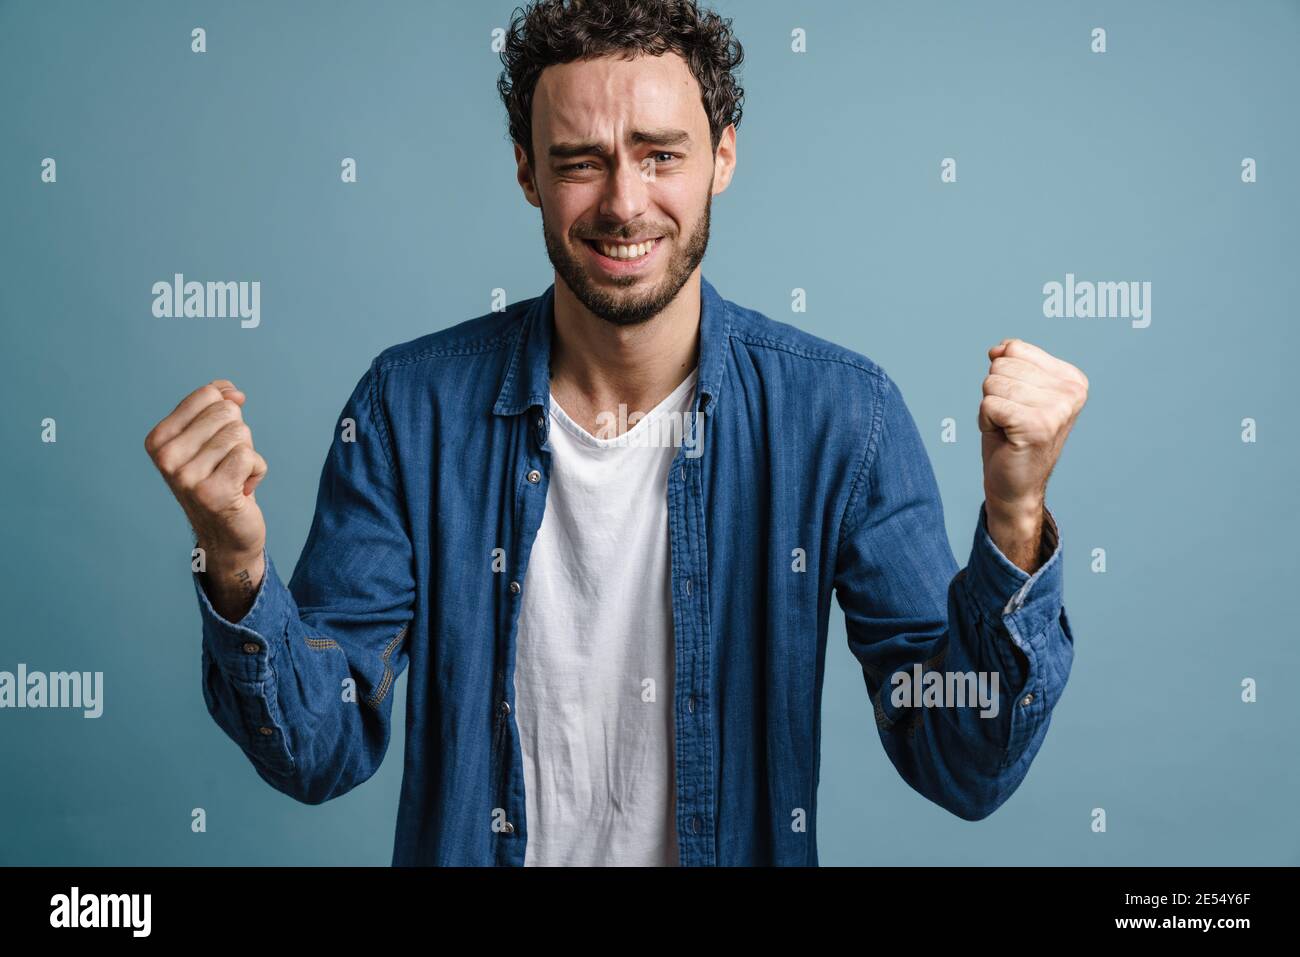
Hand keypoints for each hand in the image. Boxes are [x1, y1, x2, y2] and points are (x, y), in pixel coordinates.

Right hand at [144, 379, 268, 614]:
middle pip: (227, 413)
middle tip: (228, 463)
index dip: (228, 410)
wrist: (226, 533)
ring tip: (233, 476)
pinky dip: (257, 470)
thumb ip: (218, 405)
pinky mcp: (212, 492)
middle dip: (239, 436)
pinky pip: (249, 457)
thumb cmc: (221, 477)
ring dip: (248, 455)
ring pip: (240, 434)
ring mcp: (186, 476)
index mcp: (159, 439)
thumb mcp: (213, 436)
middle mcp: (166, 458)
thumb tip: (234, 392)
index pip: (208, 395)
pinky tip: (243, 489)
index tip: (221, 438)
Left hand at [979, 338, 1087, 525]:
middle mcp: (1071, 391)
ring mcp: (1057, 409)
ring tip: (1008, 429)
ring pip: (992, 383)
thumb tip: (997, 349)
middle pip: (1002, 365)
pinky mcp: (1037, 426)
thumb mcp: (1014, 391)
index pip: (1015, 348)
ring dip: (990, 408)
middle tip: (1010, 420)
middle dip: (995, 393)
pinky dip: (986, 421)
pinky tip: (1004, 437)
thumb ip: (1010, 362)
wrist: (1015, 485)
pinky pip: (989, 404)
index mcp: (1071, 378)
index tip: (1018, 403)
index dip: (1003, 376)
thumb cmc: (1011, 437)